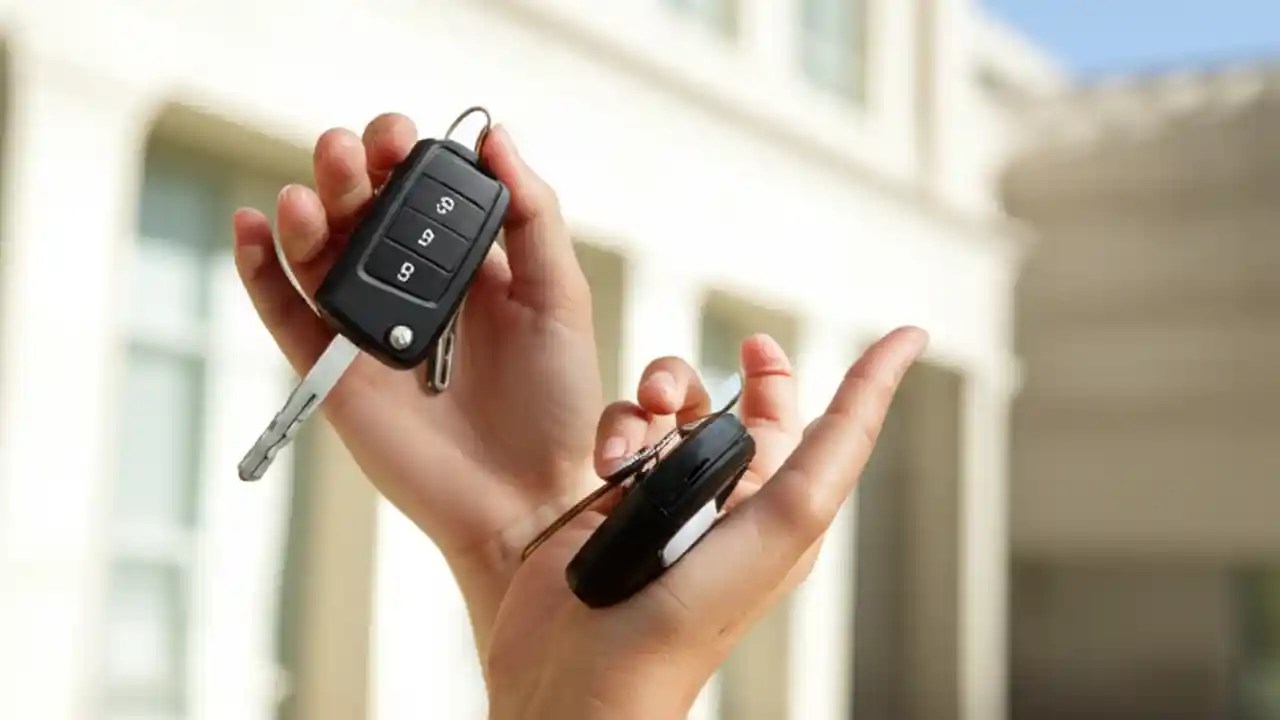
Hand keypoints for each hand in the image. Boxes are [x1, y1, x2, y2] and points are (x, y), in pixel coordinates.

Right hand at [231, 114, 602, 653]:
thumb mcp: (558, 295)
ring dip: (305, 211)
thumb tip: (493, 134)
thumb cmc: (555, 400)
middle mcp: (413, 290)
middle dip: (351, 171)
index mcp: (466, 266)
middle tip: (354, 151)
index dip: (405, 157)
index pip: (421, 192)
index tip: (402, 138)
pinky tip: (255, 227)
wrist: (527, 496)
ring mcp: (369, 329)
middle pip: (362, 212)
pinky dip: (260, 271)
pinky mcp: (334, 372)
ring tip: (309, 193)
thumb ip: (531, 214)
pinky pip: (285, 315)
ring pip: (321, 254)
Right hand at [484, 327, 927, 719]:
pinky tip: (609, 465)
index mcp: (784, 511)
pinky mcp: (615, 494)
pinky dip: (617, 429)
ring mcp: (670, 495)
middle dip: (752, 372)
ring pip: (677, 407)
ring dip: (661, 393)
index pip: (835, 432)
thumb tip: (871, 396)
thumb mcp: (784, 528)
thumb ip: (829, 456)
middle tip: (753, 346)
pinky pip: (623, 428)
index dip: (869, 381)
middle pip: (752, 408)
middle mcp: (732, 500)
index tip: (905, 334)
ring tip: (648, 415)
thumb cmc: (690, 622)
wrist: (584, 669)